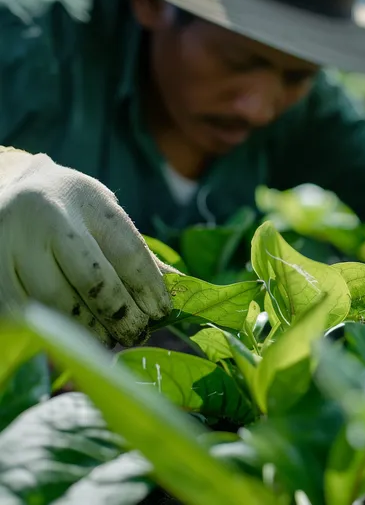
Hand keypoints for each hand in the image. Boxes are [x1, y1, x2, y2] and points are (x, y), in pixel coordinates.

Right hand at [0, 147, 173, 346]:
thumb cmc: (68, 213)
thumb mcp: (102, 218)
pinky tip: (73, 336)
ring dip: (91, 330)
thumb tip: (183, 288)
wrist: (6, 192)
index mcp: (85, 199)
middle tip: (138, 331)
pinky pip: (27, 314)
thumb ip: (137, 253)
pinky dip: (55, 331)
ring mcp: (11, 243)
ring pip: (60, 304)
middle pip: (95, 282)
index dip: (150, 288)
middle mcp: (45, 216)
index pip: (129, 252)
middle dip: (123, 315)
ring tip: (109, 337)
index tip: (162, 311)